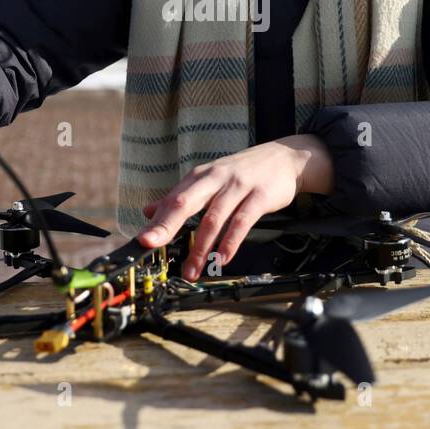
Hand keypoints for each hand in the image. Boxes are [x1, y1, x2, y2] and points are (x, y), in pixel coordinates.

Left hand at [135, 134, 333, 280]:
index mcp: (202, 176)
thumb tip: (148, 211)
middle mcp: (216, 178)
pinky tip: (222, 259)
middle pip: (186, 202)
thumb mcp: (211, 178)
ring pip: (214, 218)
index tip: (142, 240)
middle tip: (152, 246)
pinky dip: (230, 243)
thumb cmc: (245, 171)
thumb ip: (182, 196)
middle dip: (167, 225)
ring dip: (201, 247)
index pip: (173, 199)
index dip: (156, 220)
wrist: (286, 158)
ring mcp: (238, 186)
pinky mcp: (260, 196)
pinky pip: (242, 222)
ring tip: (192, 270)